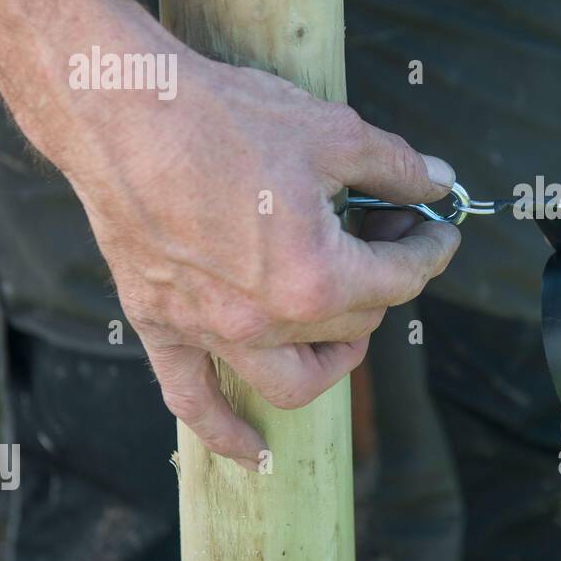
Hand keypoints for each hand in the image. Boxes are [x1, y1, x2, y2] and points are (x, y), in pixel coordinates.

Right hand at [61, 41, 459, 469]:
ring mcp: (210, 330)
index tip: (438, 230)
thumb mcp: (334, 133)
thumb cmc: (228, 117)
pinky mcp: (161, 324)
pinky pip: (195, 399)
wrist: (120, 108)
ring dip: (333, 362)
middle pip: (357, 323)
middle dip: (385, 282)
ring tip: (347, 330)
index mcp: (317, 277)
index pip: (402, 280)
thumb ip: (396, 167)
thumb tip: (440, 181)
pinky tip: (254, 452)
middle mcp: (265, 320)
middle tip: (383, 237)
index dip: (431, 249)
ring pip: (294, 380)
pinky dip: (227, 430)